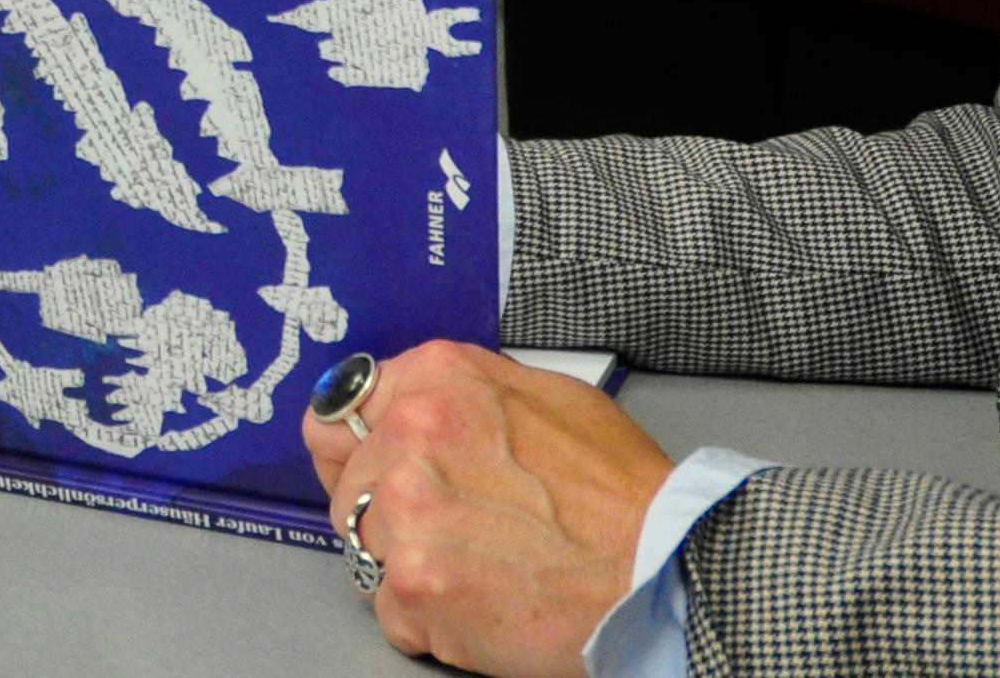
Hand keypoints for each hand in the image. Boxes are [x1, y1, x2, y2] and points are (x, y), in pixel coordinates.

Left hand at [306, 343, 672, 675]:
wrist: (661, 568)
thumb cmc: (621, 493)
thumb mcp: (545, 395)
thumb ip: (464, 393)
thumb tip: (415, 405)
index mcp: (438, 379)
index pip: (338, 414)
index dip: (355, 451)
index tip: (367, 472)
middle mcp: (411, 433)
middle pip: (349, 491)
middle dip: (388, 517)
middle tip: (454, 536)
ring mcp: (406, 512)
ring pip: (365, 553)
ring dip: (410, 569)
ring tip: (479, 570)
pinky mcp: (416, 586)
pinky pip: (391, 612)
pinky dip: (429, 621)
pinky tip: (483, 604)